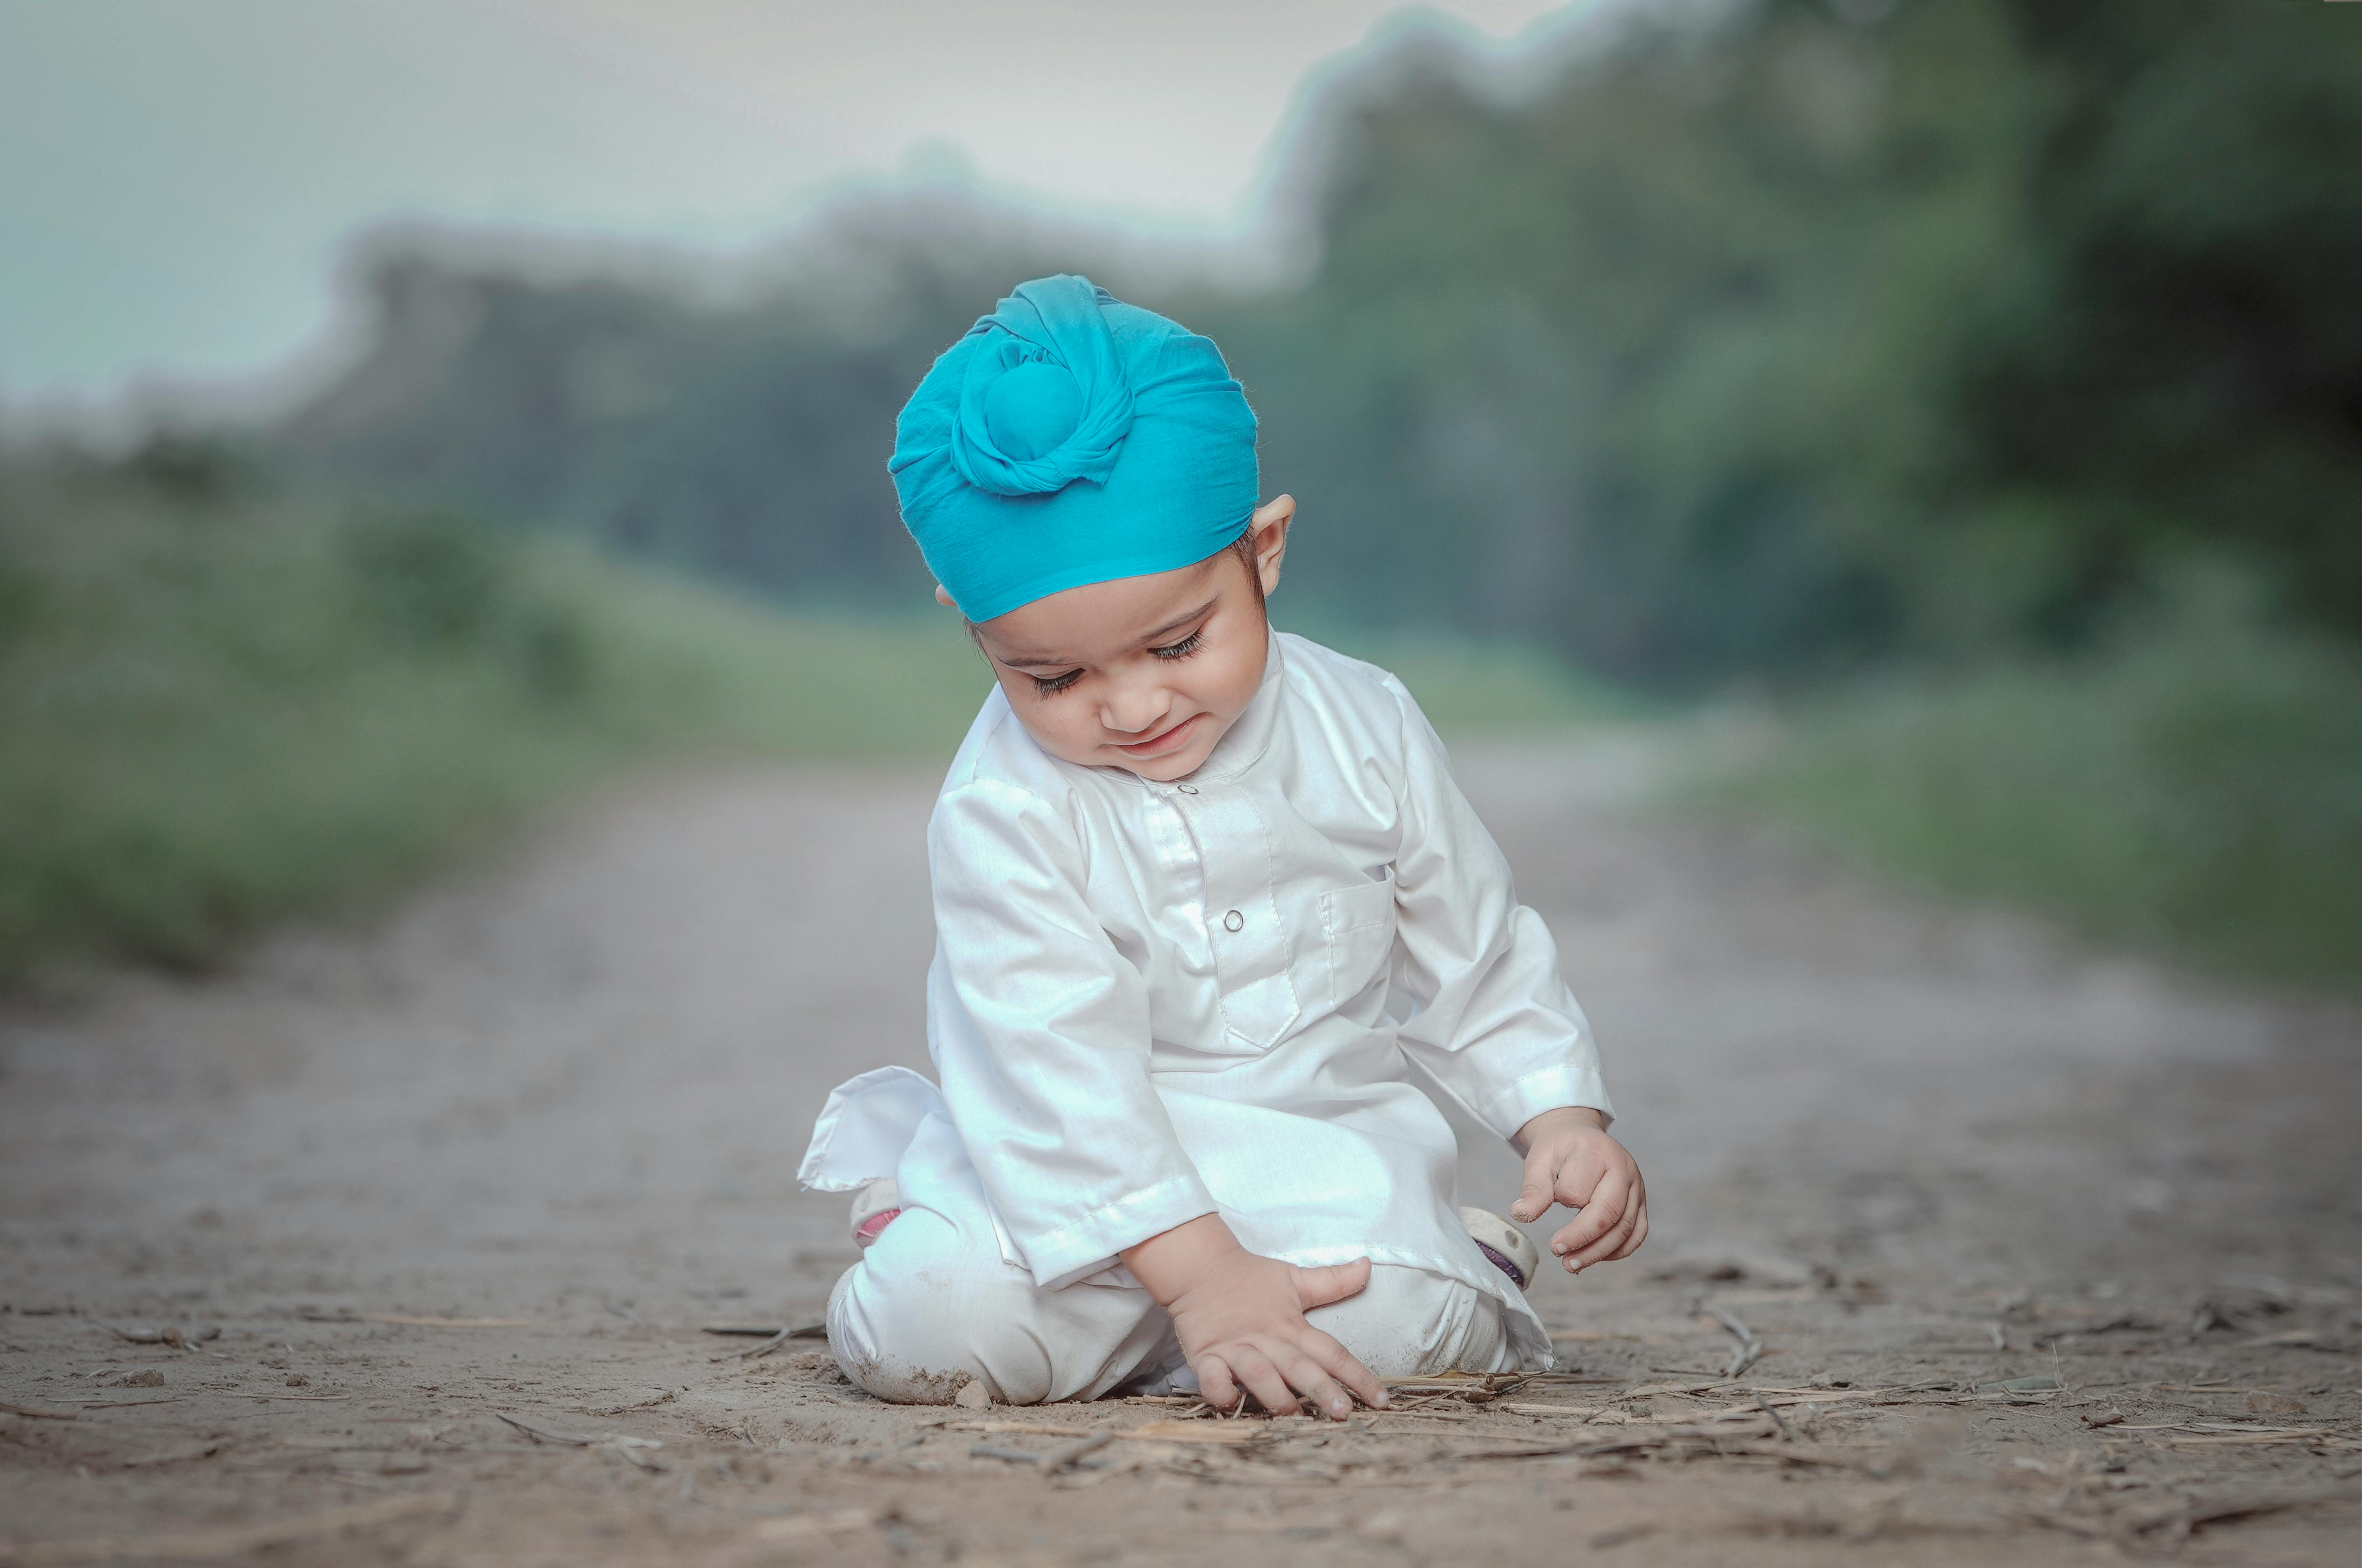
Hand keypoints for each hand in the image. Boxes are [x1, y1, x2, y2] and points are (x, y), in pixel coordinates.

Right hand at [1122, 1214, 1388, 1419]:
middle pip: (1299, 1366)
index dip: (1358, 1375)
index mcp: (1292, 1325)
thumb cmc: (1250, 1278)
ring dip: (1275, 1395)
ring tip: (1293, 1415)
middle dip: (1321, 1389)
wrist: (1198, 1266)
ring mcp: (1235, 1348)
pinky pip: (1212, 1378)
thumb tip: (1367, 1265)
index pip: (1332, 1351)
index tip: (1382, 1399)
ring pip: (1258, 1374)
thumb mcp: (1294, 1278)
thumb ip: (1332, 1280)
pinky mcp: (1205, 1355)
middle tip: (1343, 1412)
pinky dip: (1220, 1391)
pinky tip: (1232, 1402)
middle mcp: (1267, 1339)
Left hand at [1510, 1106, 1648, 1273]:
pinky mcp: (1640, 1204)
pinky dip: (1617, 1251)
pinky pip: (1637, 1234)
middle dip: (1581, 1238)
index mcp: (1597, 1151)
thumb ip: (1533, 1188)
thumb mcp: (1539, 1160)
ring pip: (1625, 1228)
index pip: (1580, 1189)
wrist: (1580, 1137)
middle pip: (1609, 1212)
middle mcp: (1624, 1168)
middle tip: (1557, 1251)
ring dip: (1597, 1252)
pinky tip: (1594, 1255)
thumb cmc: (1560, 1149)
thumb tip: (1521, 1214)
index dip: (1560, 1200)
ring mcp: (1637, 1187)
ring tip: (1570, 1264)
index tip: (1540, 1204)